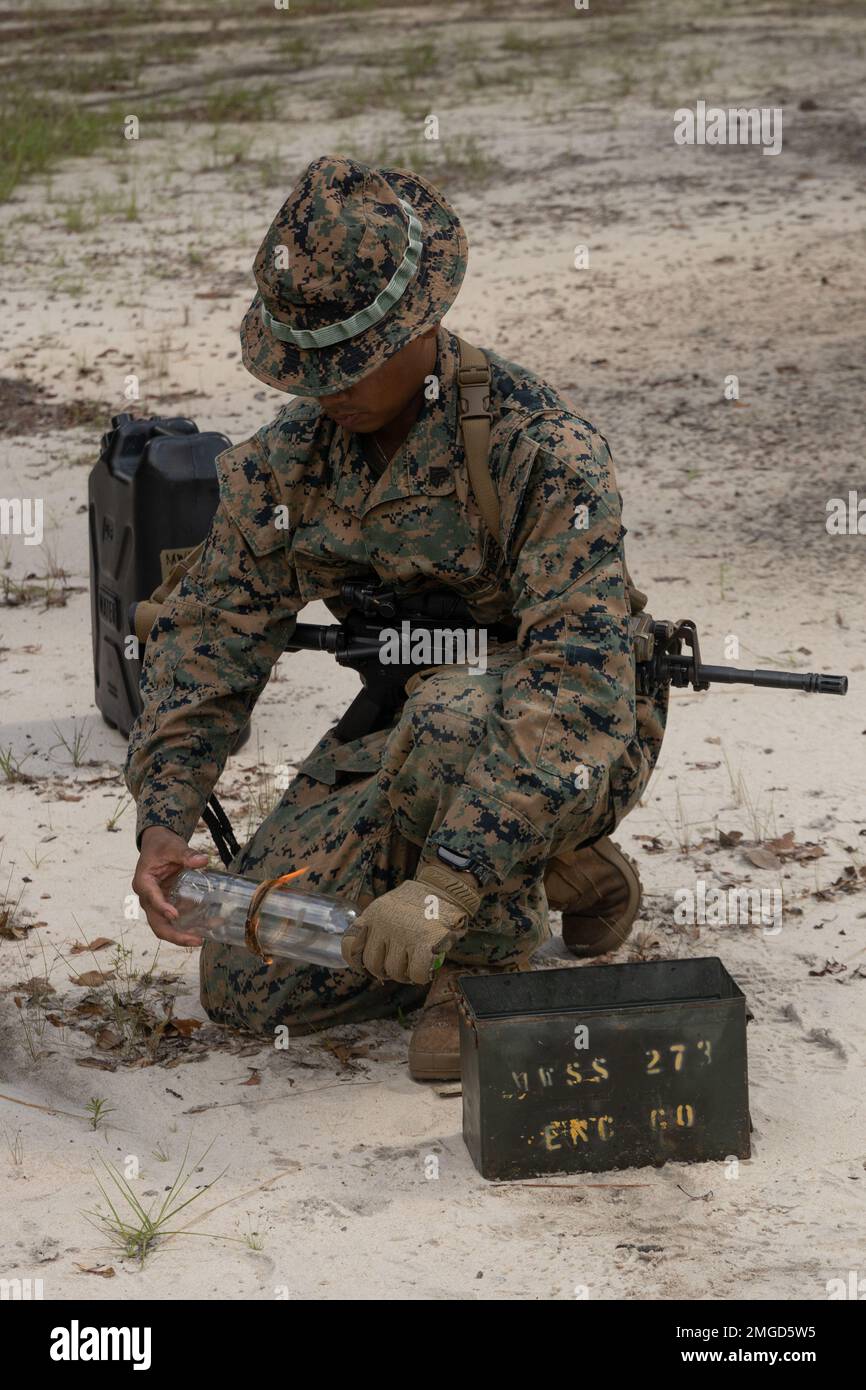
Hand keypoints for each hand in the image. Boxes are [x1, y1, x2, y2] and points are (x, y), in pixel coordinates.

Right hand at [132, 826, 209, 946]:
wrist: (158, 845)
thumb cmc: (162, 846)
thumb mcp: (173, 846)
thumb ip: (186, 854)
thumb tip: (202, 860)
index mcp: (143, 882)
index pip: (151, 898)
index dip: (162, 908)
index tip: (175, 915)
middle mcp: (146, 898)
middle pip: (156, 922)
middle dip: (174, 935)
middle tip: (195, 940)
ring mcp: (155, 904)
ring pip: (163, 926)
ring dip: (180, 935)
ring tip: (200, 939)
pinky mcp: (165, 905)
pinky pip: (173, 921)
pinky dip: (185, 927)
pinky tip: (203, 930)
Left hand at [341, 862, 481, 983]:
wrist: (448, 887)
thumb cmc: (422, 902)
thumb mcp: (390, 907)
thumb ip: (380, 928)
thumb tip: (372, 963)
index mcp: (373, 914)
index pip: (349, 945)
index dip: (357, 962)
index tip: (366, 967)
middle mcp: (384, 924)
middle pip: (373, 964)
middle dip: (386, 971)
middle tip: (400, 966)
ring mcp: (403, 934)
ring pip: (394, 971)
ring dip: (406, 974)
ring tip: (415, 963)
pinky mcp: (425, 943)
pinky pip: (416, 974)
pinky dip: (421, 976)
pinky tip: (427, 967)